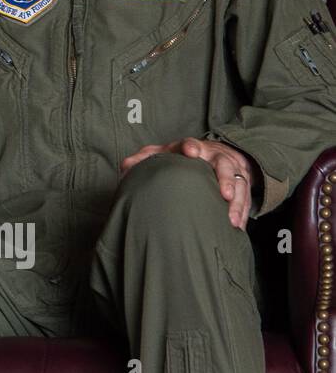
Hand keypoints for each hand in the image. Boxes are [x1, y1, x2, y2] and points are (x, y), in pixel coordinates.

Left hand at [120, 136, 260, 230]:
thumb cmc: (183, 157)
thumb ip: (144, 158)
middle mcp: (216, 157)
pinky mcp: (242, 186)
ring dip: (237, 203)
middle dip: (225, 178)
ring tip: (232, 221)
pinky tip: (238, 228)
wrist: (215, 154)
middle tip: (224, 194)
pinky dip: (243, 214)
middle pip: (224, 164)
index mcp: (194, 148)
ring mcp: (232, 171)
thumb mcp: (163, 153)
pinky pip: (247, 199)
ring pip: (239, 184)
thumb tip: (126, 166)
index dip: (192, 146)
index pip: (193, 143)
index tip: (191, 152)